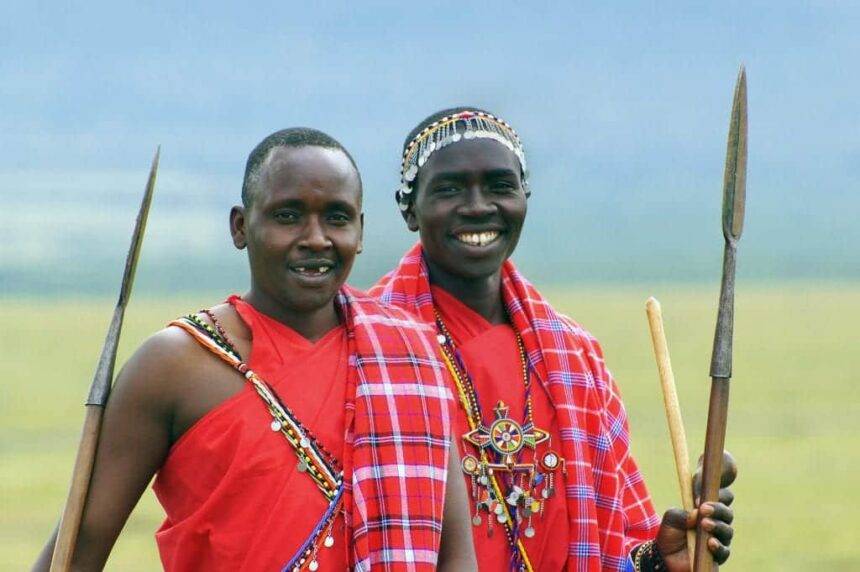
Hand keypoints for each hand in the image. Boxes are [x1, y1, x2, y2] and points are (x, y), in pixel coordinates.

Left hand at [655, 451, 736, 570]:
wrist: (665, 559)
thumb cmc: (670, 534)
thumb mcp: (670, 519)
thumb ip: (680, 513)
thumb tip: (695, 514)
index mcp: (707, 508)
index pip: (719, 493)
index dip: (716, 488)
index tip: (704, 485)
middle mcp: (716, 521)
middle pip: (727, 510)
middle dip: (717, 508)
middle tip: (703, 508)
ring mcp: (719, 538)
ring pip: (727, 529)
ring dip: (717, 525)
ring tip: (704, 524)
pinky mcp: (718, 555)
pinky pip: (724, 550)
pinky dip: (718, 545)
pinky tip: (710, 542)